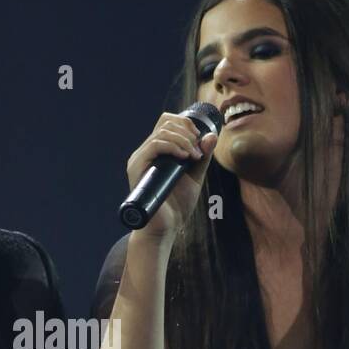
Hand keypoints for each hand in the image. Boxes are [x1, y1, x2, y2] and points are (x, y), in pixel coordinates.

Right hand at [124, 112, 217, 238]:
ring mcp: (140, 159)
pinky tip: (184, 157)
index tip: (199, 139)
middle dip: (187, 132)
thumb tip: (212, 135)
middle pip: (165, 122)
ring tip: (194, 157)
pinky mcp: (137, 168)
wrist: (166, 227)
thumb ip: (203, 157)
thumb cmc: (177, 205)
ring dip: (184, 140)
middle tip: (198, 152)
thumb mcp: (195, 176)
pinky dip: (172, 147)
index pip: (167, 121)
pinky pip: (153, 146)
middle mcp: (146, 152)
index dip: (186, 123)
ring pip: (161, 132)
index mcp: (157, 151)